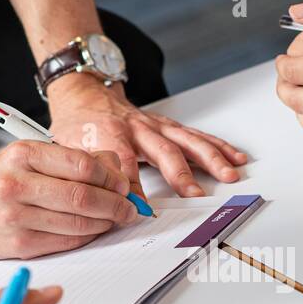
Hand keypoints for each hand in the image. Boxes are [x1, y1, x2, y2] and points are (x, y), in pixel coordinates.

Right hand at [0, 140, 137, 258]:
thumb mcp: (27, 157)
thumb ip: (70, 160)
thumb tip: (114, 170)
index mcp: (23, 155)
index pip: (82, 165)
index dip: (111, 178)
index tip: (122, 185)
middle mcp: (17, 183)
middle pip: (84, 196)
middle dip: (116, 204)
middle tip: (129, 208)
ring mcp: (16, 216)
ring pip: (78, 222)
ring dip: (105, 223)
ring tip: (114, 220)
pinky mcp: (18, 243)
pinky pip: (66, 242)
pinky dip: (87, 237)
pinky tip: (94, 231)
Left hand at [46, 76, 245, 197]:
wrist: (85, 94)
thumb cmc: (79, 124)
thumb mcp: (67, 148)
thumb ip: (82, 173)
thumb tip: (95, 202)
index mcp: (110, 134)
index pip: (124, 164)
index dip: (133, 187)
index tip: (142, 209)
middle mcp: (138, 128)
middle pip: (163, 151)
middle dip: (181, 174)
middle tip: (195, 195)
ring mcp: (157, 126)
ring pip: (187, 142)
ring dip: (211, 159)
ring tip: (228, 174)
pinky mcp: (169, 126)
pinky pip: (197, 136)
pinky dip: (218, 147)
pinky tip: (234, 157)